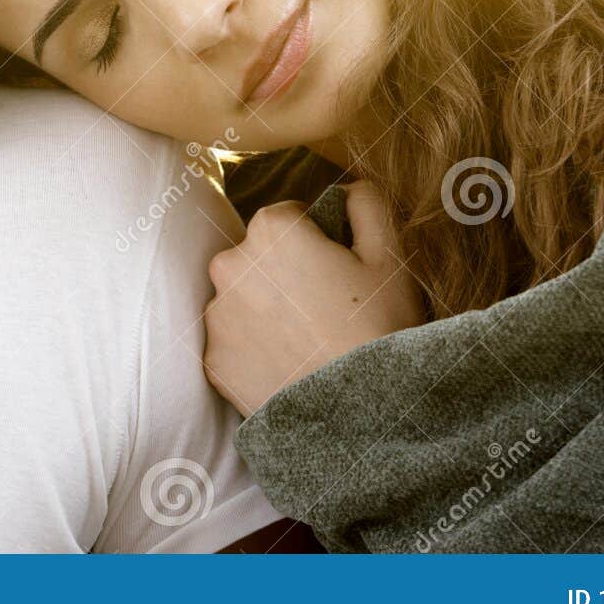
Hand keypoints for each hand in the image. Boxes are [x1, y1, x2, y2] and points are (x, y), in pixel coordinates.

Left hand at [203, 181, 425, 416]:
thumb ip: (366, 203)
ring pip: (242, 298)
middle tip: (325, 308)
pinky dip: (253, 349)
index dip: (318, 240)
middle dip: (285, 273)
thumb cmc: (381, 328)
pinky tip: (288, 364)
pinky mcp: (212, 361)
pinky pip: (233, 342)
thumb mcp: (391, 255)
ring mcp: (217, 316)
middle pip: (259, 256)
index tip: (337, 270)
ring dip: (266, 310)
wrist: (365, 416)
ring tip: (308, 340)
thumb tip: (349, 187)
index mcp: (271, 229)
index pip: (290, 217)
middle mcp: (230, 265)